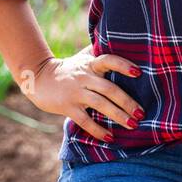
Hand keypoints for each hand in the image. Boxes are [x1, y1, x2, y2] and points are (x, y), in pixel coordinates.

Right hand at [24, 50, 145, 143]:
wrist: (39, 78)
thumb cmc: (69, 67)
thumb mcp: (83, 57)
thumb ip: (100, 52)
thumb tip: (124, 43)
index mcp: (91, 63)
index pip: (108, 60)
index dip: (123, 65)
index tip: (138, 73)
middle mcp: (84, 77)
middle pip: (109, 89)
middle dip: (127, 102)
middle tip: (141, 113)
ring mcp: (76, 92)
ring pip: (100, 104)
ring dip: (118, 115)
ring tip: (132, 124)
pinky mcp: (67, 107)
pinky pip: (85, 120)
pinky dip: (97, 130)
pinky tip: (109, 137)